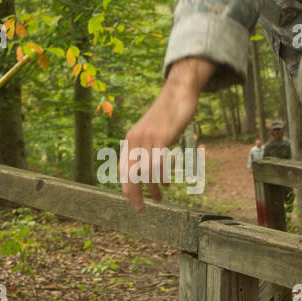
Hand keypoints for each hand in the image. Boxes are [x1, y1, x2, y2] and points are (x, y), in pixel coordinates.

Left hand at [121, 58, 214, 209]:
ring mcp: (147, 138)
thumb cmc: (168, 114)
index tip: (130, 199)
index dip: (125, 186)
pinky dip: (163, 177)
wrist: (178, 92)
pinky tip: (167, 184)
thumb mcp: (154, 131)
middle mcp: (135, 139)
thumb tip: (147, 168)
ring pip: (145, 171)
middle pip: (130, 173)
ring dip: (152, 188)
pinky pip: (159, 163)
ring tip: (158, 198)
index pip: (123, 168)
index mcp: (131, 139)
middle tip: (139, 208)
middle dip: (134, 193)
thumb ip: (148, 147)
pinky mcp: (161, 137)